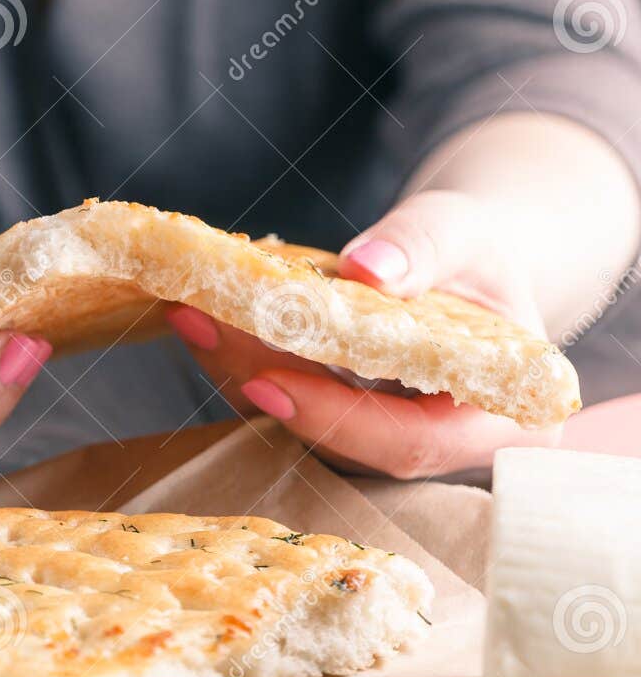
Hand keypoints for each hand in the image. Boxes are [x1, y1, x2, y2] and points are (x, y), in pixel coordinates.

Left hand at [166, 189, 560, 478]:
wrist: (462, 262)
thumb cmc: (475, 249)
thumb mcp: (461, 232)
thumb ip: (423, 249)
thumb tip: (367, 269)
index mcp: (488, 421)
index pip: (408, 443)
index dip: (335, 418)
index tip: (268, 382)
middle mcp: (430, 445)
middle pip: (337, 438)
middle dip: (262, 382)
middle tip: (200, 324)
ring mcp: (376, 436)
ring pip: (299, 423)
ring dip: (236, 371)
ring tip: (190, 314)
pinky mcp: (335, 416)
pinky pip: (283, 398)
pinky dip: (240, 359)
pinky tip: (202, 315)